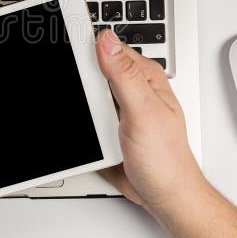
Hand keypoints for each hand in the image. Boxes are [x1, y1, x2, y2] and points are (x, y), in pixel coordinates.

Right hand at [95, 30, 207, 218]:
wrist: (164, 196)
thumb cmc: (167, 160)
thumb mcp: (144, 112)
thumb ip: (124, 75)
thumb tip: (106, 41)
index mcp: (144, 77)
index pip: (109, 48)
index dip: (87, 46)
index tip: (69, 47)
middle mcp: (131, 88)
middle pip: (92, 69)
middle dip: (78, 76)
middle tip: (79, 93)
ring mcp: (118, 108)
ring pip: (84, 93)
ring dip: (77, 101)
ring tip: (87, 116)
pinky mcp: (107, 126)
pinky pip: (84, 116)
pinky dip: (79, 120)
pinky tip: (83, 128)